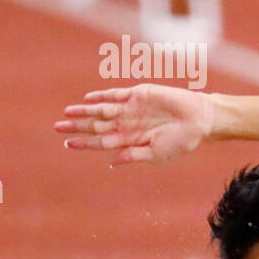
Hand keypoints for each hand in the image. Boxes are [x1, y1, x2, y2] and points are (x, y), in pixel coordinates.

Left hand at [53, 83, 214, 164]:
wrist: (200, 120)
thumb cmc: (182, 141)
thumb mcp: (157, 154)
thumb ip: (134, 156)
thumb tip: (112, 163)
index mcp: (131, 140)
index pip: (102, 142)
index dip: (85, 143)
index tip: (69, 144)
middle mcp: (128, 124)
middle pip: (97, 125)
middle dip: (78, 127)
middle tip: (58, 128)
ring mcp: (132, 109)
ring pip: (102, 109)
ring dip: (85, 111)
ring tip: (68, 112)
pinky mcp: (139, 95)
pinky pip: (116, 94)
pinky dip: (102, 96)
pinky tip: (89, 98)